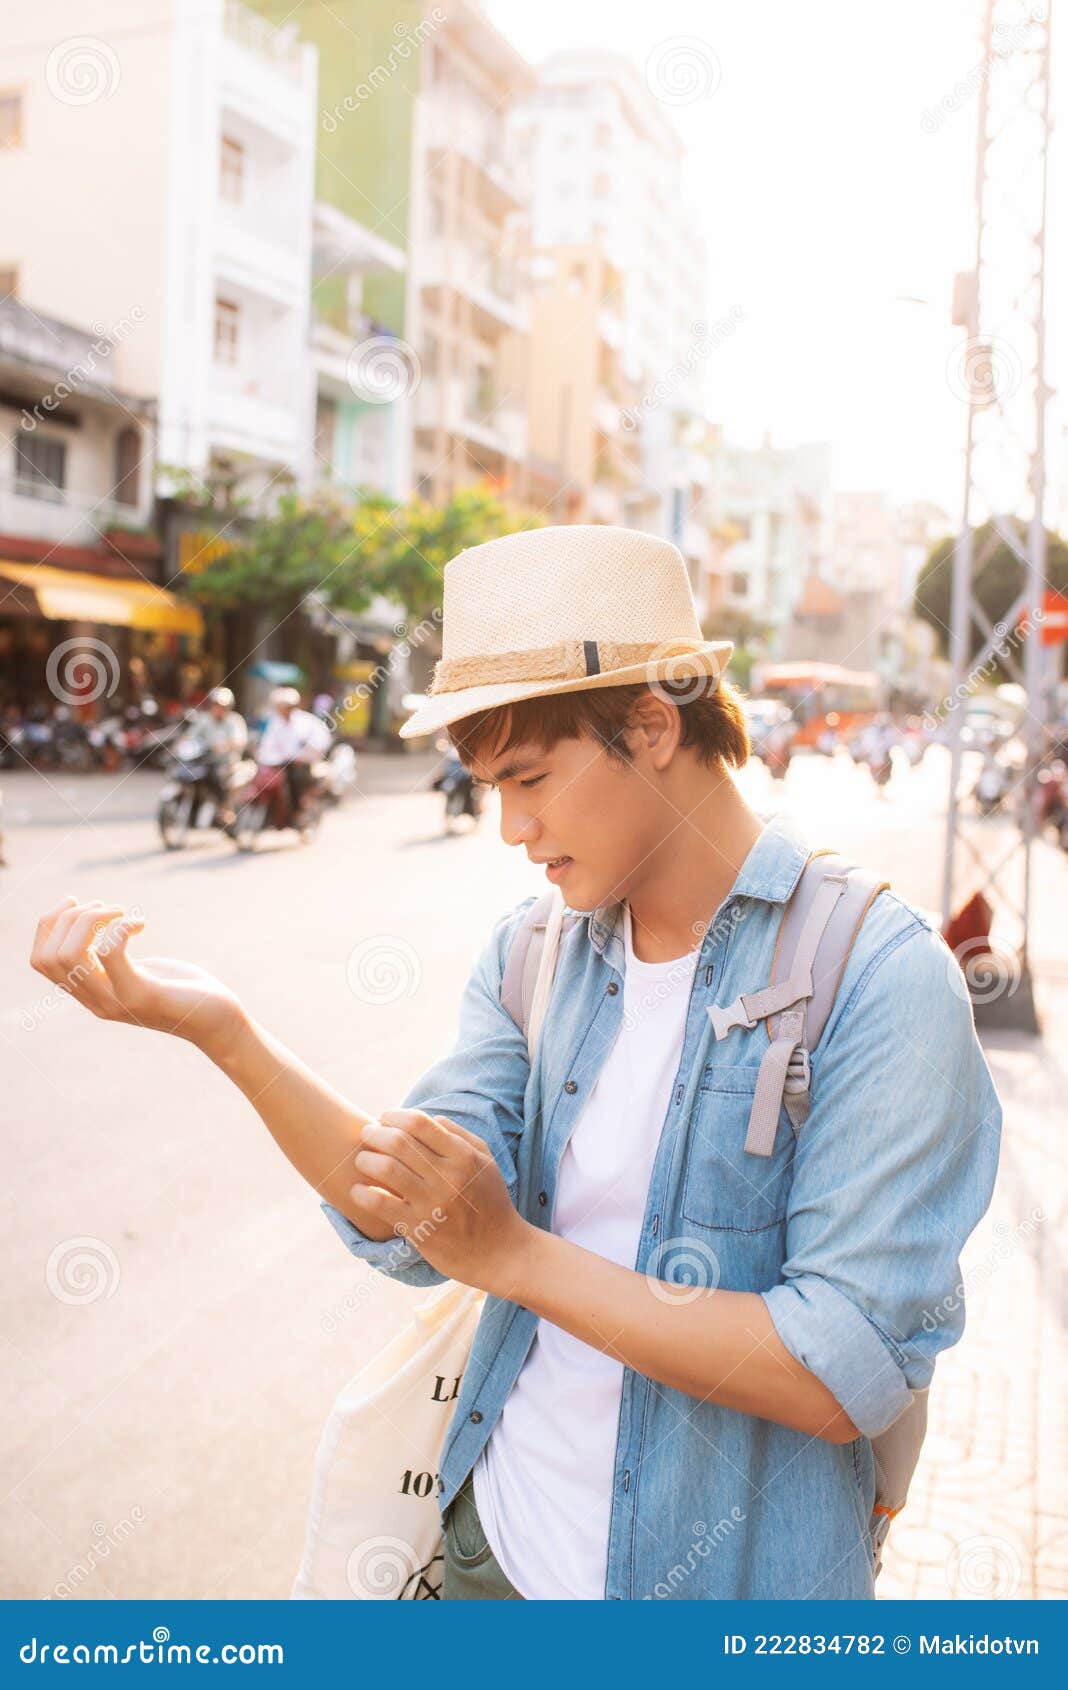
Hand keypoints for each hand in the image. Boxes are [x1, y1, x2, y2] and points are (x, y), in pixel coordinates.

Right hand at [29, 896, 247, 1060]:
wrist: (217, 1020)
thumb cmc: (180, 988)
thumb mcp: (136, 970)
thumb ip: (109, 956)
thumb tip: (91, 919)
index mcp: (89, 993)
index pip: (40, 961)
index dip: (48, 924)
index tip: (76, 903)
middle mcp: (96, 1001)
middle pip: (50, 956)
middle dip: (71, 918)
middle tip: (109, 908)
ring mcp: (116, 1001)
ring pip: (70, 956)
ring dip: (91, 919)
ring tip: (122, 913)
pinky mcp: (142, 995)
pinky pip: (110, 952)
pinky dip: (121, 926)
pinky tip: (142, 924)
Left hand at [349, 1109, 532, 1292]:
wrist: (500, 1252)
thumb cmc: (491, 1203)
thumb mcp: (485, 1163)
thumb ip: (459, 1136)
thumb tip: (429, 1118)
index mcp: (463, 1156)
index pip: (419, 1123)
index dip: (394, 1115)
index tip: (384, 1118)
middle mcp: (447, 1177)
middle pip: (398, 1141)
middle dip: (374, 1133)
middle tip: (366, 1134)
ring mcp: (432, 1204)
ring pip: (386, 1168)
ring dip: (365, 1160)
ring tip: (361, 1160)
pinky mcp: (419, 1229)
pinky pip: (380, 1204)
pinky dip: (362, 1194)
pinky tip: (358, 1190)